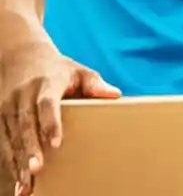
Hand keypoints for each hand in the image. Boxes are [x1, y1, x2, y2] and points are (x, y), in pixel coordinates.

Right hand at [0, 42, 119, 195]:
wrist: (20, 55)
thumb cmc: (58, 68)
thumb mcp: (78, 70)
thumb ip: (95, 83)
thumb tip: (115, 95)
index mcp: (45, 85)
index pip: (46, 105)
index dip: (51, 124)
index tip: (56, 143)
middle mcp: (23, 98)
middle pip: (26, 126)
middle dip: (30, 150)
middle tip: (37, 171)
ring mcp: (8, 108)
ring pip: (12, 138)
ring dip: (18, 162)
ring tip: (27, 184)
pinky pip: (3, 142)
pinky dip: (10, 162)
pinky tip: (18, 181)